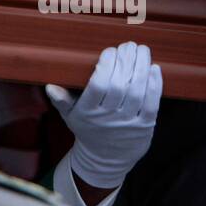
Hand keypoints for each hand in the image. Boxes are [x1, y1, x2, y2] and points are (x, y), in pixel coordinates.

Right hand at [46, 42, 162, 188]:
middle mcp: (108, 117)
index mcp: (88, 112)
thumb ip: (62, 101)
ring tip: (142, 50)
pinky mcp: (145, 126)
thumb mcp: (71, 117)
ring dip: (141, 68)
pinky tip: (154, 68)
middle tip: (128, 45)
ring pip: (137, 92)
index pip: (98, 86)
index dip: (106, 66)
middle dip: (125, 61)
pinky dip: (155, 85)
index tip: (109, 51)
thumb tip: (50, 87)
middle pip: (119, 85)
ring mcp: (128, 122)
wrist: (106, 160)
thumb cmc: (89, 130)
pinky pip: (152, 104)